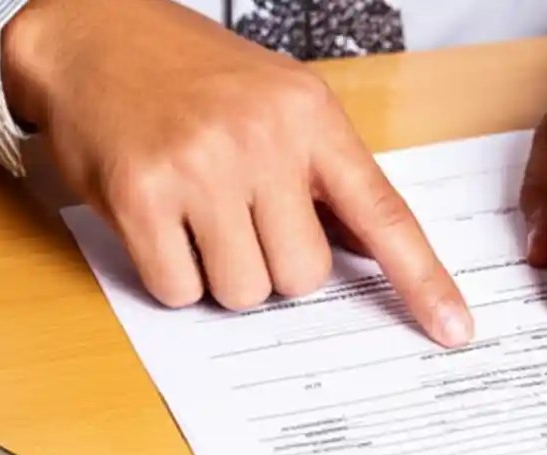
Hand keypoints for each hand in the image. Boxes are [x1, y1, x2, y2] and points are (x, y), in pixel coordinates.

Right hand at [1, 0, 472, 346]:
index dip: (423, 280)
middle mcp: (262, 139)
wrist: (93, 33)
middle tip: (242, 220)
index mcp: (311, 117)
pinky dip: (172, 275)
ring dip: (221, 275)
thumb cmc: (194, 75)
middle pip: (304, 277)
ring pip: (243, 292)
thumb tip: (371, 253)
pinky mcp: (140, 195)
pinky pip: (178, 289)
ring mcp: (200, 167)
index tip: (454, 329)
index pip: (383, 214)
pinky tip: (161, 224)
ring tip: (198, 216)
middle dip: (274, 268)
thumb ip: (326, 176)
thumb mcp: (281, 102)